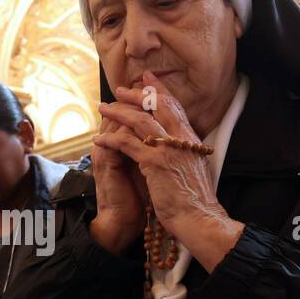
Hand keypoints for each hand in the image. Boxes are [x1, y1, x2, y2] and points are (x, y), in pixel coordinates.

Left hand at [94, 70, 243, 266]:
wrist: (200, 218)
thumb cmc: (196, 200)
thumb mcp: (194, 169)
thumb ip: (186, 153)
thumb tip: (179, 145)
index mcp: (192, 140)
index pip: (175, 107)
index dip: (160, 91)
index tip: (148, 79)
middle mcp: (182, 139)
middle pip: (158, 106)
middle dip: (137, 94)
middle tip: (120, 88)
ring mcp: (169, 150)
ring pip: (141, 120)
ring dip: (119, 111)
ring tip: (104, 107)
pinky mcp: (156, 163)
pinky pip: (128, 144)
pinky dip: (111, 139)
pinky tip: (99, 139)